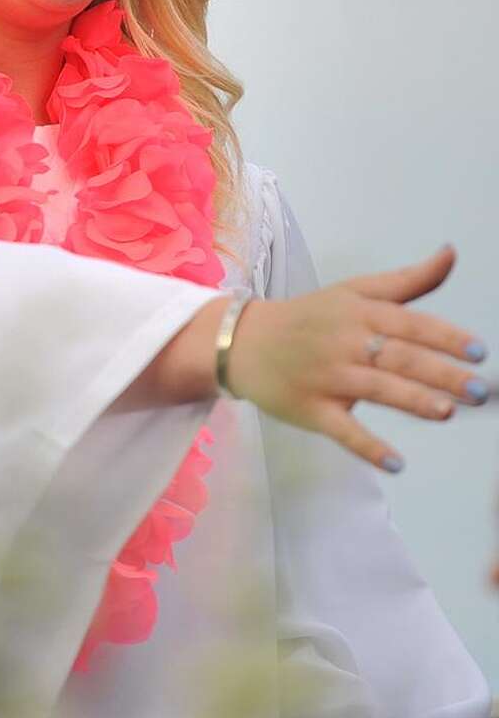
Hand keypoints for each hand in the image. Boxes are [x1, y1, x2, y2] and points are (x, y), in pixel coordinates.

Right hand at [225, 245, 487, 472]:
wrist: (242, 342)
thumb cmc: (309, 317)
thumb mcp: (354, 291)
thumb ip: (407, 280)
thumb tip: (451, 253)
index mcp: (359, 313)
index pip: (409, 324)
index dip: (445, 337)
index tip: (478, 352)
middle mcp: (344, 342)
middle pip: (397, 358)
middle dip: (439, 373)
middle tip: (479, 390)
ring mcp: (326, 377)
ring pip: (374, 390)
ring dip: (411, 401)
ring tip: (447, 413)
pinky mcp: (311, 409)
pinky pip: (341, 430)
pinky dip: (367, 447)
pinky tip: (396, 464)